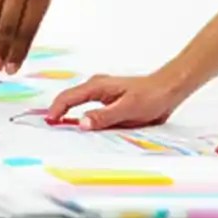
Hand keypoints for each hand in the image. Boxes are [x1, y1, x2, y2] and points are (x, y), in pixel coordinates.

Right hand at [46, 73, 187, 130]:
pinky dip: (81, 119)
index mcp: (98, 86)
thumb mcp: (128, 109)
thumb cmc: (151, 96)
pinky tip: (81, 131)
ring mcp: (102, 95)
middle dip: (57, 113)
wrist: (168, 90)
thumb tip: (80, 123)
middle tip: (49, 130)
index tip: (49, 123)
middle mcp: (96, 88)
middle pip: (70, 100)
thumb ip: (104, 116)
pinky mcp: (108, 103)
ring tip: (59, 132)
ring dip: (68, 117)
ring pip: (78, 105)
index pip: (69, 96)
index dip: (56, 109)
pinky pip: (89, 111)